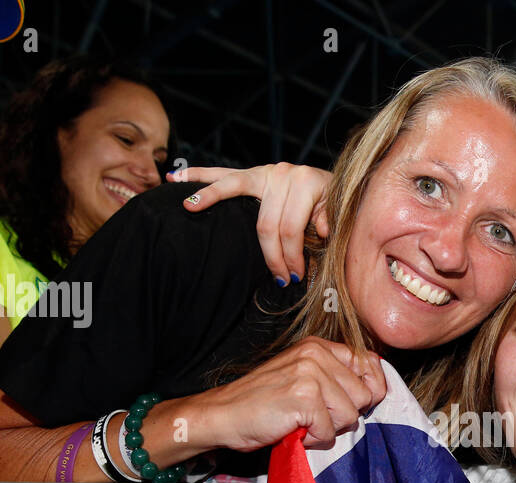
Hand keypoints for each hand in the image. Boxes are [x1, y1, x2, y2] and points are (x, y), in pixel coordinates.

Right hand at [167, 163, 331, 285]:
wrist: (338, 185)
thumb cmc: (336, 206)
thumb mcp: (340, 213)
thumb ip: (332, 221)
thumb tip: (321, 230)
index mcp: (306, 182)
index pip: (290, 228)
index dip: (291, 257)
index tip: (294, 277)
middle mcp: (283, 172)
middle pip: (265, 222)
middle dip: (272, 255)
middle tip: (279, 278)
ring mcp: (265, 171)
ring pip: (231, 185)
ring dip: (208, 197)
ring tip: (187, 206)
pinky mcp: (253, 173)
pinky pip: (222, 173)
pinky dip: (198, 174)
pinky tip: (175, 176)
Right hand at [178, 337, 385, 453]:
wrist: (223, 415)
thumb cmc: (262, 403)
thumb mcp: (302, 378)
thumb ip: (335, 378)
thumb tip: (375, 392)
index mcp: (318, 347)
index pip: (370, 364)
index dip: (369, 390)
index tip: (352, 404)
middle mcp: (316, 355)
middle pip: (365, 395)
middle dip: (343, 414)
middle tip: (314, 416)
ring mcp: (310, 374)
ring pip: (350, 415)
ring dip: (327, 428)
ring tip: (302, 422)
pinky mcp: (303, 397)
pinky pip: (329, 431)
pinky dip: (312, 439)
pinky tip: (293, 429)